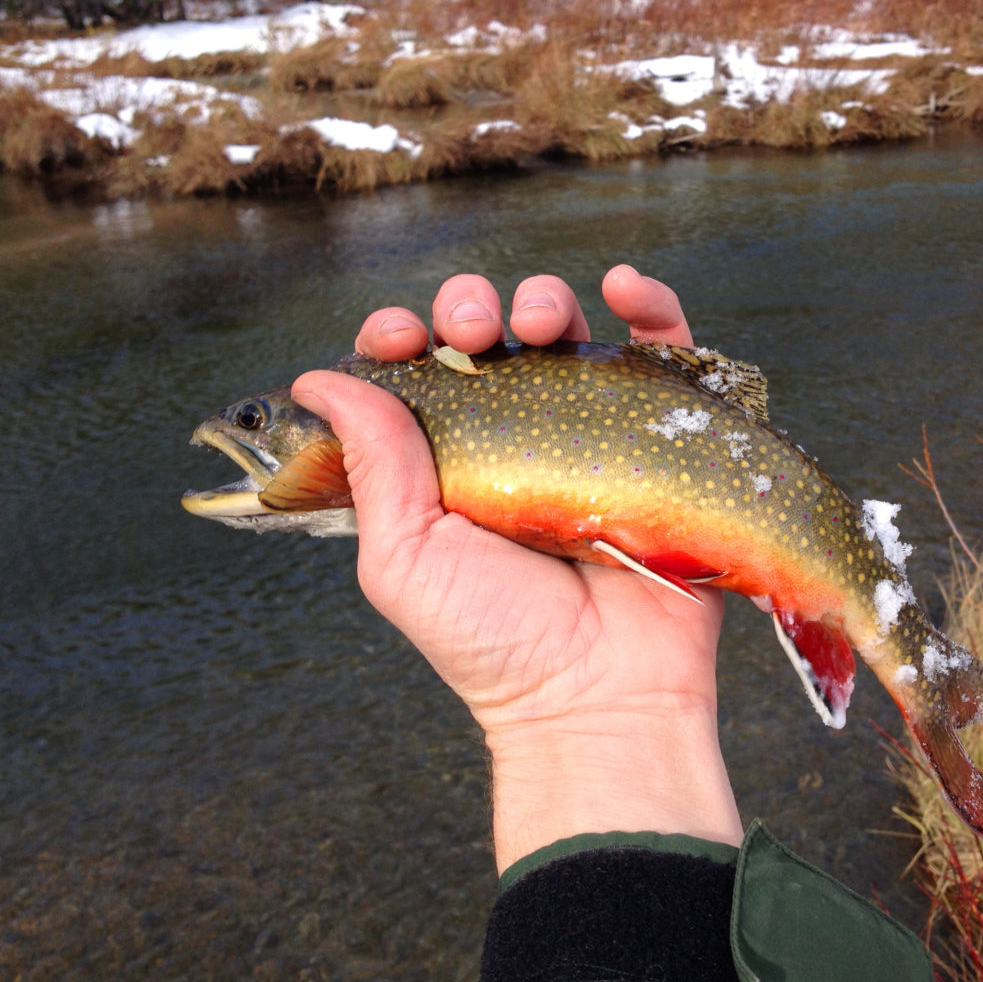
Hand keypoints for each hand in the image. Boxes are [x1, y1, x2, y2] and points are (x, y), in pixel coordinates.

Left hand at [292, 266, 743, 870]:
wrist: (599, 697)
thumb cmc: (494, 642)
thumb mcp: (405, 557)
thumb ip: (372, 465)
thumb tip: (319, 377)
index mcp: (446, 461)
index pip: (416, 372)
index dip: (400, 335)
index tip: (398, 338)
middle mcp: (516, 439)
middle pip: (489, 338)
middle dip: (470, 309)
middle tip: (472, 330)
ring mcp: (592, 435)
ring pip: (567, 333)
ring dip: (545, 300)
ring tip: (540, 321)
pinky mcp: (662, 439)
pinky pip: (663, 355)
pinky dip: (650, 305)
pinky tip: (624, 284)